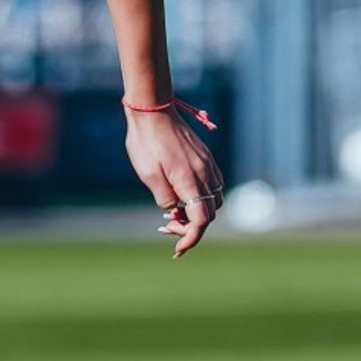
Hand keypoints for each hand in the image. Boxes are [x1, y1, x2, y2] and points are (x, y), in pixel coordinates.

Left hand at [126, 106, 223, 255]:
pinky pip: (213, 185)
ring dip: (198, 212)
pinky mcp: (206, 159)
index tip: (179, 248)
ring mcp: (208, 165)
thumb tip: (174, 210)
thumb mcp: (148, 174)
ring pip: (214, 200)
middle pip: (210, 212)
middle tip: (165, 226)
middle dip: (191, 226)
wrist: (153, 112)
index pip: (201, 219)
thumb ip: (164, 197)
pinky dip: (202, 197)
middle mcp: (205, 174)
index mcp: (190, 180)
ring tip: (172, 213)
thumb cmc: (145, 142)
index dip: (192, 237)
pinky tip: (181, 195)